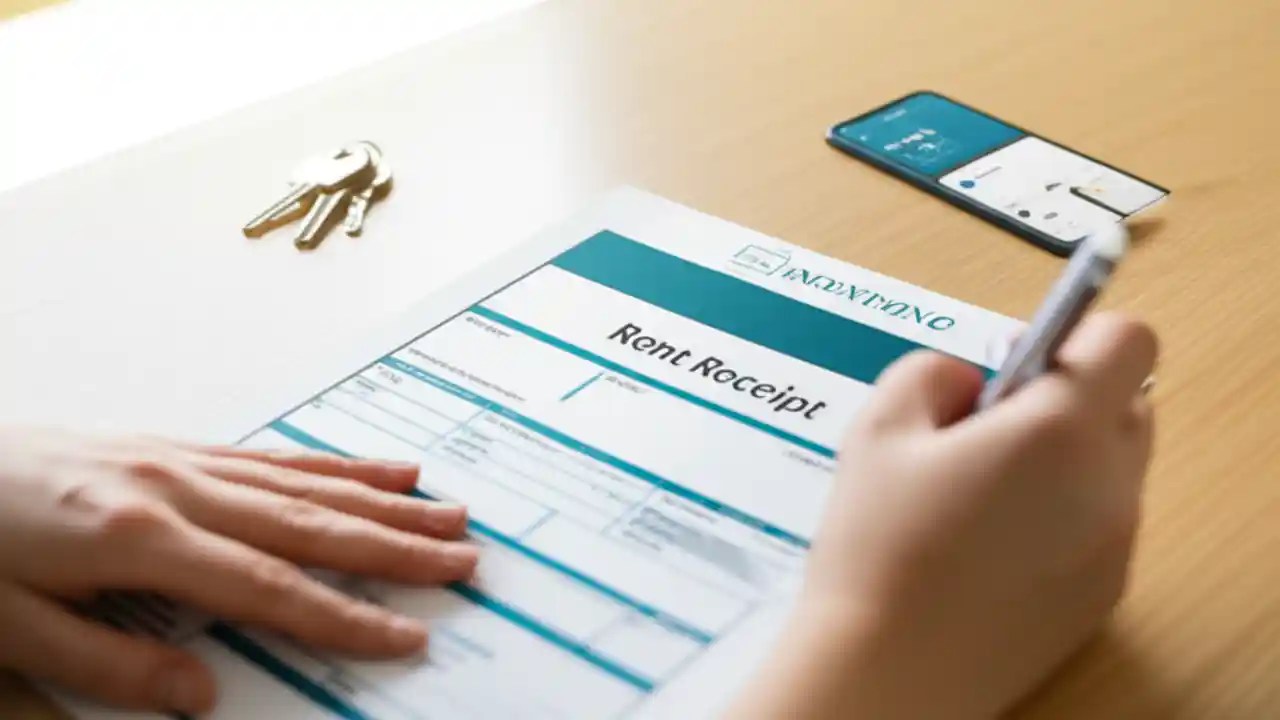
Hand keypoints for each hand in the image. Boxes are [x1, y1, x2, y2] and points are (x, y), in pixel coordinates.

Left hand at [0, 429, 477, 714]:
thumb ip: (110, 666)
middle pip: (309, 525)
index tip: (407, 637)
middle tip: (462, 560)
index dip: (344, 618)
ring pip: (304, 484)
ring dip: (382, 501)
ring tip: (446, 513)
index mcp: (139, 538)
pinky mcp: (176, 449)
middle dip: (394, 547)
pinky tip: (379, 467)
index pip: (268, 588)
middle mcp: (177, 488)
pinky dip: (334, 463)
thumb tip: (202, 695)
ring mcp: (182, 460)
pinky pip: (273, 456)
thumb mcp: (11, 627)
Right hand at [730, 313, 1156, 718]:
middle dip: (1066, 397)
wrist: (888, 670)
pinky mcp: (1102, 594)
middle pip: (1127, 403)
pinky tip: (987, 546)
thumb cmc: (879, 545)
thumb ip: (930, 372)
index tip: (1016, 366)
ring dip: (1063, 456)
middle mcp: (1107, 485)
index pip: (1126, 342)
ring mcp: (1114, 546)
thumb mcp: (878, 428)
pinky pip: (1099, 523)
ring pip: (1112, 466)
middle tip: (984, 428)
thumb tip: (966, 380)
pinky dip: (1060, 513)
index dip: (1074, 337)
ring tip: (977, 494)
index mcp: (1059, 430)